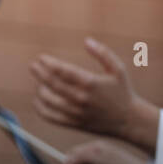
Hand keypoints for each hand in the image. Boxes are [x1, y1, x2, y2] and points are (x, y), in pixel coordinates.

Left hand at [29, 38, 157, 150]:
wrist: (129, 120)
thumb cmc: (122, 91)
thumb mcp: (118, 69)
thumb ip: (103, 53)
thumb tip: (87, 40)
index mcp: (90, 83)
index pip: (62, 71)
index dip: (49, 63)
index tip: (41, 57)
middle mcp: (81, 98)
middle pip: (52, 83)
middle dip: (39, 73)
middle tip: (33, 66)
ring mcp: (76, 112)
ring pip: (47, 99)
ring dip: (39, 87)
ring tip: (39, 81)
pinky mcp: (73, 123)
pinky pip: (49, 116)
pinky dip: (39, 106)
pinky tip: (38, 98)